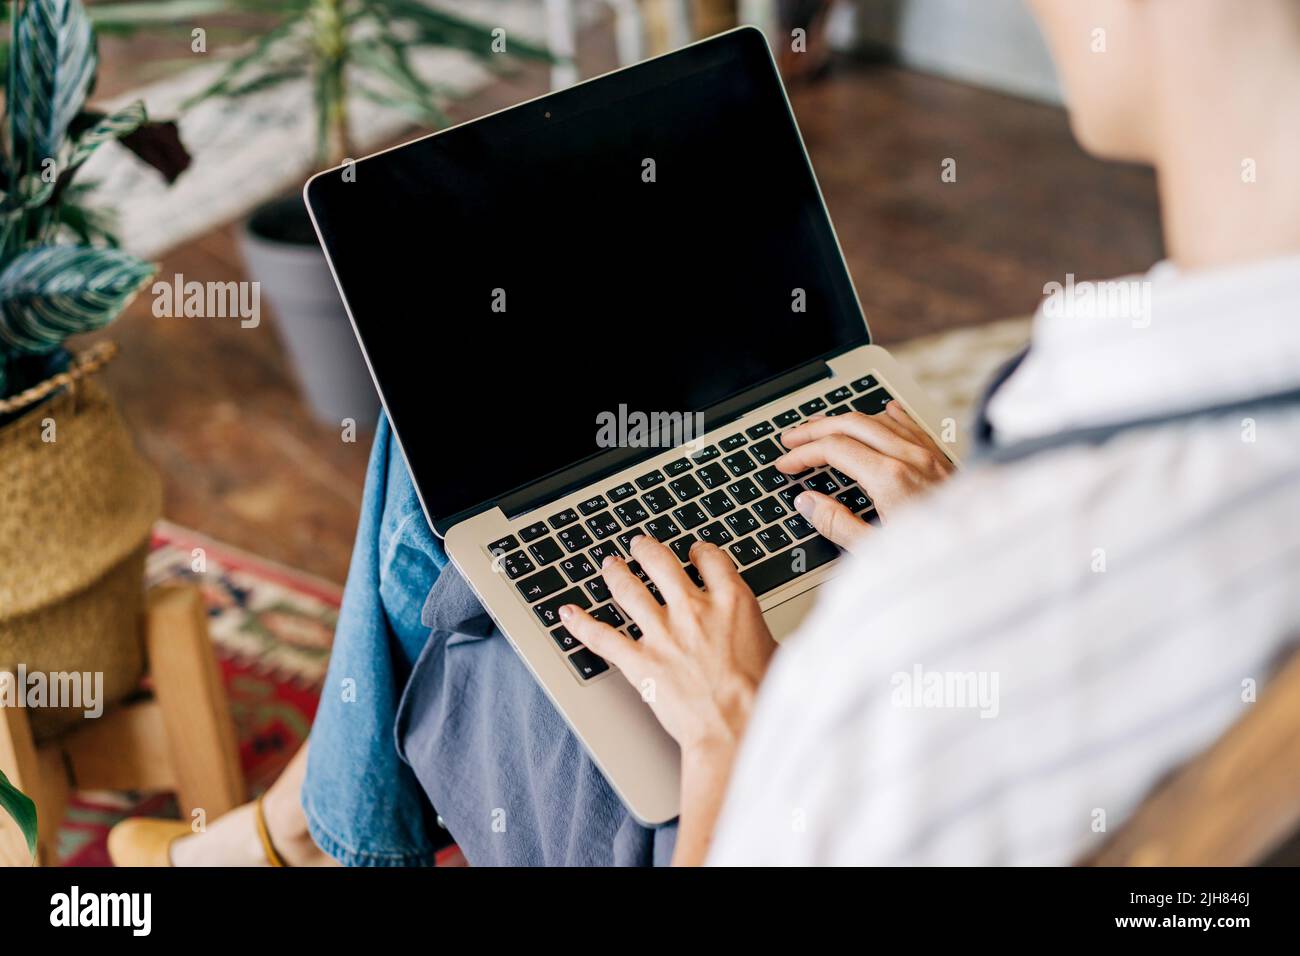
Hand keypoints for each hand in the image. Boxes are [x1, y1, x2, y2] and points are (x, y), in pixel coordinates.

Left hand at [559, 533, 775, 864]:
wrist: (737, 731)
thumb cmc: (764, 698)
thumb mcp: (781, 650)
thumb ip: (766, 633)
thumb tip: (778, 635)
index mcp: (732, 601)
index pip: (710, 558)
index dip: (699, 552)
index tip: (695, 554)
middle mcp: (693, 609)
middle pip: (661, 561)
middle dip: (646, 550)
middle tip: (639, 546)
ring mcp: (663, 633)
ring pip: (627, 589)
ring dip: (615, 574)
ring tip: (609, 566)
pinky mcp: (640, 662)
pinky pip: (602, 636)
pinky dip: (580, 623)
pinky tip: (566, 612)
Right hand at [775, 401, 954, 551]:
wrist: (983, 555)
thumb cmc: (937, 557)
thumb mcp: (876, 551)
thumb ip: (837, 524)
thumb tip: (808, 503)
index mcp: (890, 478)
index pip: (834, 449)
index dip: (803, 454)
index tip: (786, 464)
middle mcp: (910, 458)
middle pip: (852, 424)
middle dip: (816, 429)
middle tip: (792, 438)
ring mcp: (929, 454)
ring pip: (879, 419)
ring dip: (846, 420)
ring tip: (824, 428)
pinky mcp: (943, 459)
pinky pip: (911, 424)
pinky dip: (889, 416)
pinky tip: (882, 413)